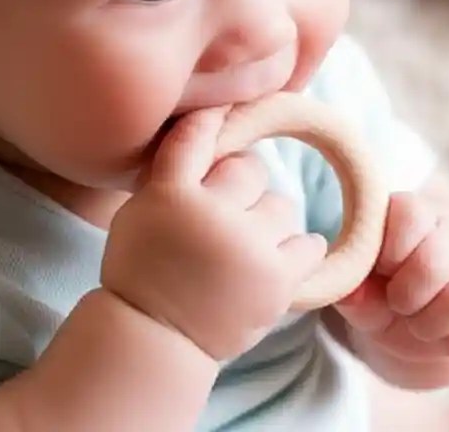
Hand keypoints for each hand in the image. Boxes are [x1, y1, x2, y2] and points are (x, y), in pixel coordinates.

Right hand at [101, 108, 326, 360]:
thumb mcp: (140, 210)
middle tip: (224, 220)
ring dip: (267, 223)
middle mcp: (213, 214)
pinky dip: (295, 251)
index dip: (214, 122)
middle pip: (252, 170)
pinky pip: (308, 243)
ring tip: (242, 252)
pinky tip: (270, 263)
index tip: (225, 110)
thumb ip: (175, 168)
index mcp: (171, 194)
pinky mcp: (277, 280)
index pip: (198, 135)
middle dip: (242, 188)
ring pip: (282, 207)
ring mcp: (249, 247)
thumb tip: (217, 116)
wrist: (156, 338)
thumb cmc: (144, 270)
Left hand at [332, 191, 448, 361]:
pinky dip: (448, 343)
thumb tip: (351, 291)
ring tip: (416, 323)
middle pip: (435, 261)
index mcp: (418, 213)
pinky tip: (439, 332)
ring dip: (428, 324)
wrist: (427, 318)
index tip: (382, 269)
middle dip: (405, 296)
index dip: (391, 250)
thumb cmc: (387, 291)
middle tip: (397, 303)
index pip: (410, 214)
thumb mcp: (364, 291)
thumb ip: (356, 292)